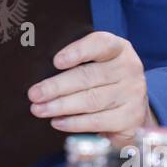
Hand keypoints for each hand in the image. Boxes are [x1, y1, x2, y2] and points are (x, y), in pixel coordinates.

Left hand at [27, 31, 155, 148]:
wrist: (131, 110)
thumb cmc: (104, 82)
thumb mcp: (96, 64)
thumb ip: (76, 62)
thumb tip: (40, 72)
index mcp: (119, 49)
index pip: (101, 44)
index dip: (78, 52)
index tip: (56, 61)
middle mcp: (129, 69)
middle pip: (88, 76)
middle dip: (57, 86)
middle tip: (34, 94)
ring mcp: (132, 94)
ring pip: (91, 100)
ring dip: (60, 106)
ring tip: (39, 109)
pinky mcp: (131, 118)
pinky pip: (98, 120)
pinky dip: (74, 123)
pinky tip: (57, 122)